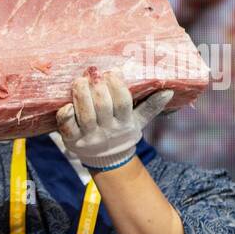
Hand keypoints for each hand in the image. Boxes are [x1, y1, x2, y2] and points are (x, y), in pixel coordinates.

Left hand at [56, 71, 172, 170]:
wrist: (107, 161)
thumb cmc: (122, 133)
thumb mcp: (139, 121)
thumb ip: (152, 106)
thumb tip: (169, 90)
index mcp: (124, 123)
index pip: (123, 104)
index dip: (118, 87)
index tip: (113, 72)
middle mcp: (106, 130)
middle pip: (103, 107)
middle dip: (98, 89)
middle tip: (94, 73)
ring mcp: (88, 136)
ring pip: (85, 116)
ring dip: (81, 97)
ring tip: (79, 81)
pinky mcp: (72, 140)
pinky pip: (67, 128)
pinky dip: (65, 116)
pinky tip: (66, 105)